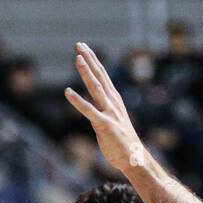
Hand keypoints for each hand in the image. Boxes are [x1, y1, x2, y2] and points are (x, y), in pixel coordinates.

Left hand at [64, 42, 151, 174]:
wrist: (134, 159)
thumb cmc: (122, 143)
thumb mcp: (112, 122)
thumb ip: (102, 113)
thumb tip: (92, 110)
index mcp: (114, 100)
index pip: (103, 76)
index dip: (93, 61)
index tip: (84, 48)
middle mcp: (113, 103)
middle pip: (100, 76)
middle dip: (89, 59)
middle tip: (79, 44)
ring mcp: (109, 113)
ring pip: (96, 88)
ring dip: (86, 73)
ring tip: (77, 58)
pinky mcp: (104, 125)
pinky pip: (88, 111)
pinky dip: (77, 101)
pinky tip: (67, 92)